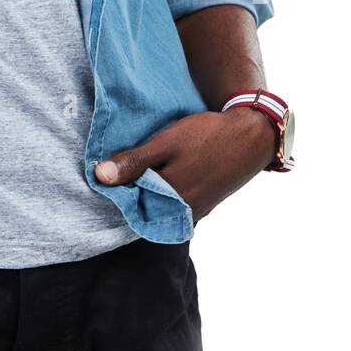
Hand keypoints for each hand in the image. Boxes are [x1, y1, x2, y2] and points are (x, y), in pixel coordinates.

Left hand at [93, 107, 277, 222]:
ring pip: (161, 207)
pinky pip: (175, 205)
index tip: (105, 173)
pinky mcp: (204, 205)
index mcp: (170, 201)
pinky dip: (164, 192)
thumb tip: (100, 177)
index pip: (130, 206)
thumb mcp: (166, 143)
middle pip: (145, 208)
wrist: (251, 137)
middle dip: (131, 192)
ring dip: (148, 192)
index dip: (116, 190)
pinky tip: (161, 174)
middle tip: (119, 169)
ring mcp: (195, 211)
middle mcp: (183, 214)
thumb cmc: (207, 137)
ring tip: (139, 169)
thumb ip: (134, 162)